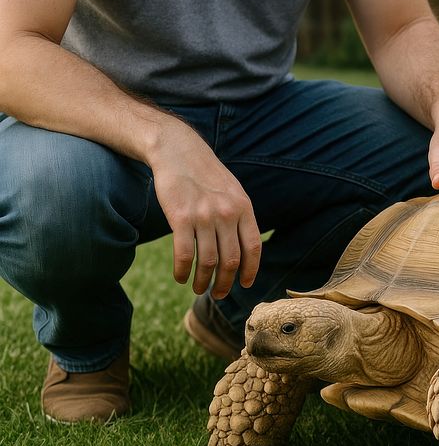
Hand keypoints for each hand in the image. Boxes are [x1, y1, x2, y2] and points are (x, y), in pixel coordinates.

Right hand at [149, 122, 261, 298]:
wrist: (178, 151)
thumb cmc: (205, 174)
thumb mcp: (232, 191)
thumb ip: (239, 216)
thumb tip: (244, 249)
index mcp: (243, 208)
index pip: (253, 247)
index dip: (250, 270)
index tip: (245, 284)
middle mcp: (227, 213)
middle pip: (231, 259)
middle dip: (225, 282)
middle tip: (219, 294)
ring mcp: (204, 216)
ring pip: (208, 261)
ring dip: (203, 281)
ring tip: (198, 289)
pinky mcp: (180, 217)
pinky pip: (184, 253)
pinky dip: (182, 270)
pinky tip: (180, 276)